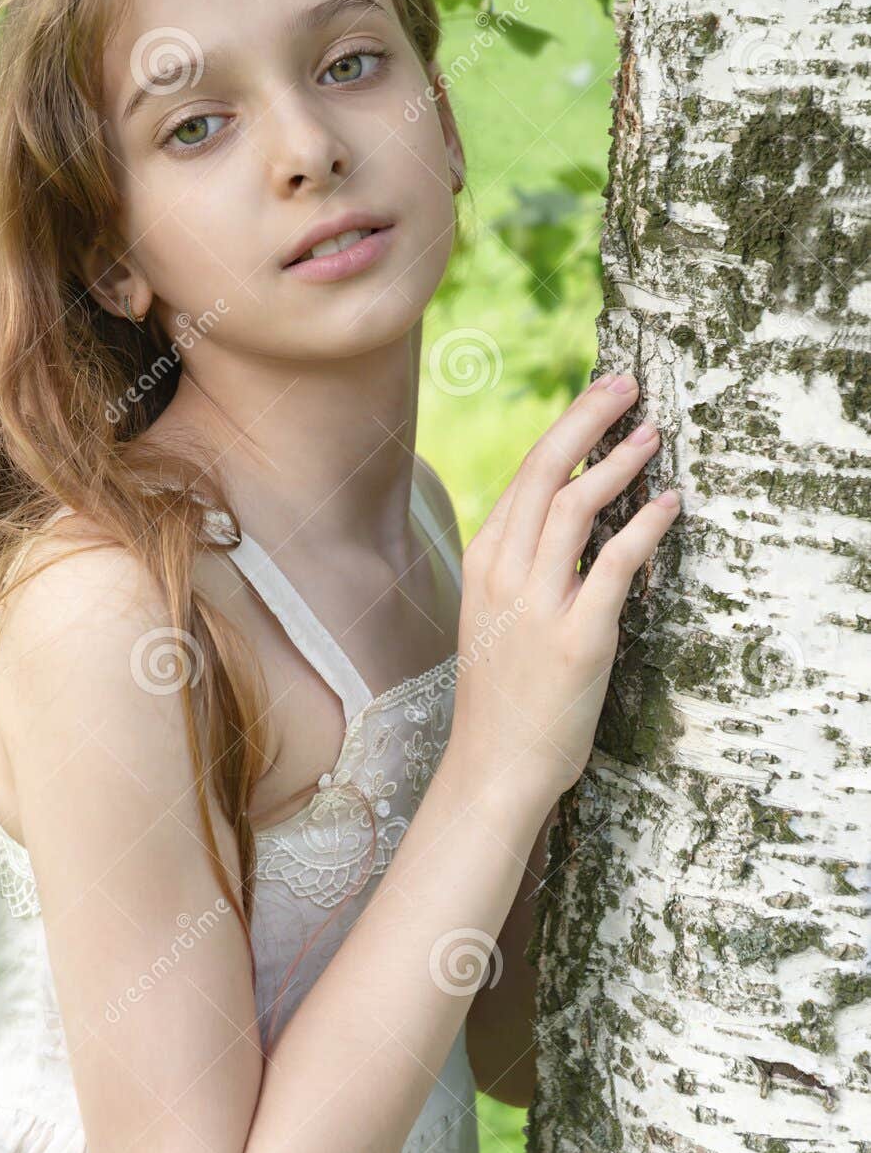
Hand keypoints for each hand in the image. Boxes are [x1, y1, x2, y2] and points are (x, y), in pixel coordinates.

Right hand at [447, 372, 679, 807]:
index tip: (600, 399)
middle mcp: (503, 575)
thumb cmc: (502, 696)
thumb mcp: (492, 616)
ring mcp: (536, 605)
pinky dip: (645, 525)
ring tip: (652, 435)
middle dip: (588, 419)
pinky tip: (669, 503)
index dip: (566, 429)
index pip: (524, 476)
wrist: (495, 766)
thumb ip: (519, 567)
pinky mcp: (576, 639)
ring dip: (618, 463)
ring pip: (573, 507)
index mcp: (483, 563)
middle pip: (544, 473)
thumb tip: (562, 518)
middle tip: (627, 386)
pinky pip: (614, 564)